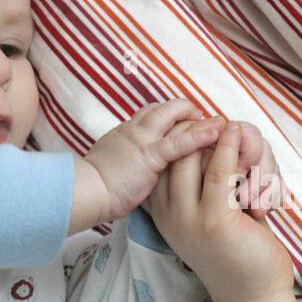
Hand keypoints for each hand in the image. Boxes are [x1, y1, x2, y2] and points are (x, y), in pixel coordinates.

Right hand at [82, 100, 224, 223]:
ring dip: (197, 118)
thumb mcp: (108, 170)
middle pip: (162, 110)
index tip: (181, 119)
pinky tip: (215, 133)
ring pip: (173, 119)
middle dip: (184, 109)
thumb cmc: (93, 188)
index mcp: (123, 134)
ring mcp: (142, 141)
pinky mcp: (150, 156)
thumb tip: (130, 174)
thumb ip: (123, 165)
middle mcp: (133, 131)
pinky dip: (199, 135)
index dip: (167, 115)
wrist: (84, 192)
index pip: (148, 115)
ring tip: (218, 122)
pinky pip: (179, 142)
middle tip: (201, 115)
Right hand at [144, 122, 295, 301]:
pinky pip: (218, 171)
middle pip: (172, 152)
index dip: (180, 135)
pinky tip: (235, 132)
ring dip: (221, 141)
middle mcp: (169, 215)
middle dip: (199, 132)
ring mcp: (188, 218)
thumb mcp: (210, 213)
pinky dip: (228, 147)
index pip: (159, 159)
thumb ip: (201, 184)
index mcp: (163, 212)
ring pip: (193, 157)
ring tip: (239, 138)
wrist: (253, 293)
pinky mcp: (214, 220)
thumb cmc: (238, 249)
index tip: (203, 123)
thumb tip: (213, 137)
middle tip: (224, 127)